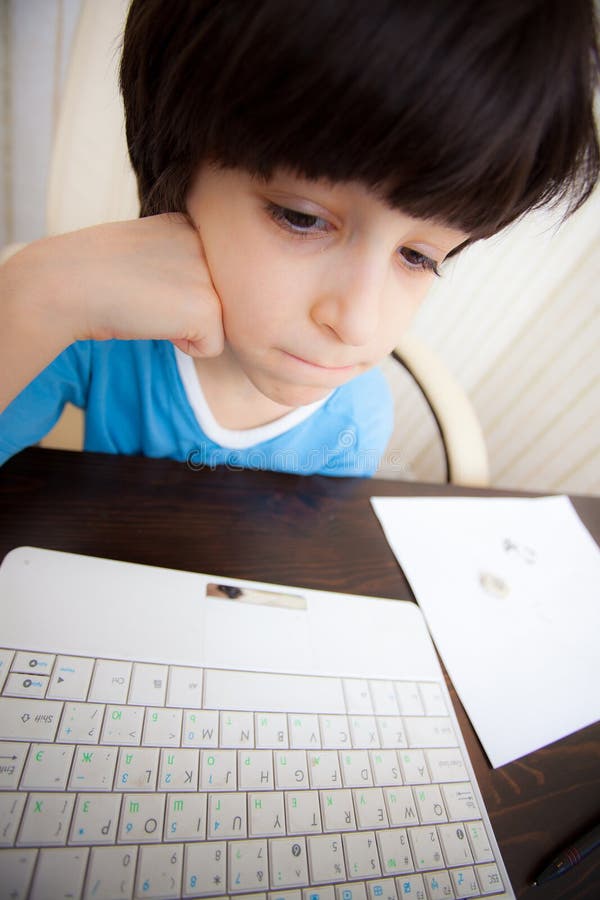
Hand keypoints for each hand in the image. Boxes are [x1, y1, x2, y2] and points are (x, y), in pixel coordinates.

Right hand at [0, 214, 223, 410]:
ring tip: (147, 306)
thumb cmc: (93, 273)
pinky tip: (152, 322)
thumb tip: (195, 291)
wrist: (66, 283)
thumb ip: (178, 260)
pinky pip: (212, 347)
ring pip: (217, 324)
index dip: (172, 292)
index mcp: (191, 224)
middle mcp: (209, 243)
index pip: (205, 279)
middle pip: (215, 302)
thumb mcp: (145, 250)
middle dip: (182, 309)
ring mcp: (211, 274)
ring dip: (183, 327)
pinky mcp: (209, 307)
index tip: (139, 281)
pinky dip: (182, 347)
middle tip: (143, 296)